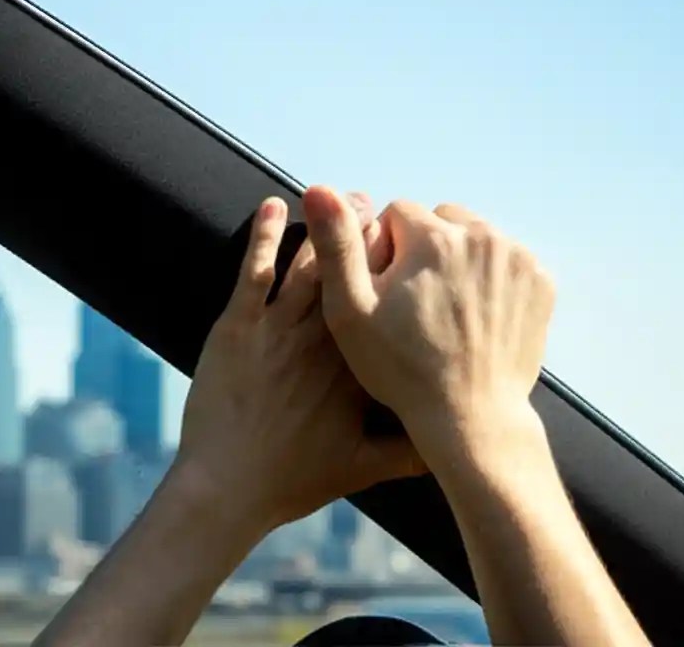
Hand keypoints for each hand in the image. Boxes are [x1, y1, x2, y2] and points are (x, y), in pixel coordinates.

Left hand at [175, 195, 424, 532]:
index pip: (385, 307)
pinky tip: (274, 205)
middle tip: (379, 203)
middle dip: (367, 234)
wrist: (229, 487)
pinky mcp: (237, 328)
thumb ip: (413, 452)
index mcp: (359, 368)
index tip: (412, 242)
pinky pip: (253, 272)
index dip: (398, 271)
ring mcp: (278, 331)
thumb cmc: (294, 479)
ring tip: (342, 197)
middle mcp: (324, 341)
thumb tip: (454, 446)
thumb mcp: (365, 468)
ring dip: (326, 229)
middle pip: (352, 275)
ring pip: (308, 266)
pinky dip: (264, 236)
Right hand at [302, 186, 554, 460]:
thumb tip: (319, 189)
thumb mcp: (350, 310)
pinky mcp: (541, 281)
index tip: (386, 290)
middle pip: (441, 218)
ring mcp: (518, 258)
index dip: (385, 250)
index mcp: (434, 237)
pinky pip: (506, 260)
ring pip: (475, 236)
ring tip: (446, 309)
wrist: (471, 416)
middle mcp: (482, 236)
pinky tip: (475, 316)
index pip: (398, 212)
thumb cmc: (402, 368)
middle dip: (425, 247)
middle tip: (415, 300)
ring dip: (458, 259)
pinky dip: (490, 278)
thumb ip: (337, 244)